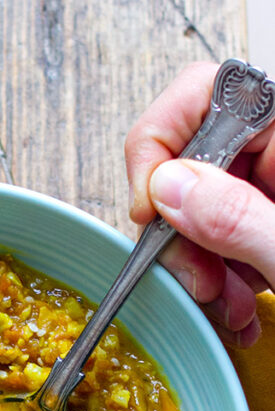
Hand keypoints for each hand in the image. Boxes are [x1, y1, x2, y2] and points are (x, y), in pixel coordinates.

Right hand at [125, 62, 274, 347]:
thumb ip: (237, 219)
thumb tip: (168, 189)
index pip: (206, 95)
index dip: (163, 147)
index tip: (153, 210)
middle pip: (194, 161)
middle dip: (181, 228)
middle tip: (197, 278)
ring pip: (201, 211)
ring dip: (200, 267)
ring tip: (226, 307)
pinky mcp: (273, 229)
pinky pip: (223, 243)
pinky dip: (221, 282)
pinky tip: (238, 310)